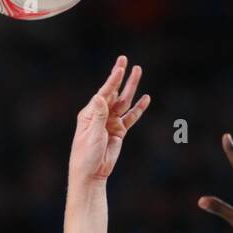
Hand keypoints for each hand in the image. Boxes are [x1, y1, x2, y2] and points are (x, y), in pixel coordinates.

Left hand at [68, 54, 149, 181]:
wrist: (91, 173)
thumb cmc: (86, 154)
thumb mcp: (92, 134)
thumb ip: (99, 115)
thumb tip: (100, 96)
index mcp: (90, 113)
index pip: (104, 93)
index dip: (112, 80)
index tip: (120, 68)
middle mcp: (101, 114)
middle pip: (114, 92)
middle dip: (120, 77)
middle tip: (125, 60)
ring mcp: (111, 122)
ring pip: (124, 102)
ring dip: (131, 88)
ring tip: (138, 72)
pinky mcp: (119, 131)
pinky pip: (131, 117)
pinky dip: (138, 109)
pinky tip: (146, 98)